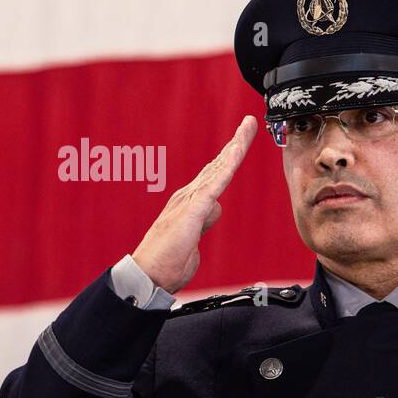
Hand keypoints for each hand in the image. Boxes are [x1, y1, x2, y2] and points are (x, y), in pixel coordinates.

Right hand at [131, 116, 257, 293]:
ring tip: (247, 129)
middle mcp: (189, 196)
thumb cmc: (167, 261)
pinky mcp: (192, 211)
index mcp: (191, 202)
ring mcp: (190, 201)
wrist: (148, 275)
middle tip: (249, 123)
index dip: (229, 157)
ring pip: (218, 169)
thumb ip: (205, 220)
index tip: (241, 140)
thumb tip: (216, 207)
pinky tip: (236, 153)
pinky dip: (226, 168)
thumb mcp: (195, 238)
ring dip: (234, 148)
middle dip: (235, 142)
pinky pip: (214, 185)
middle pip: (218, 164)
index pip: (214, 175)